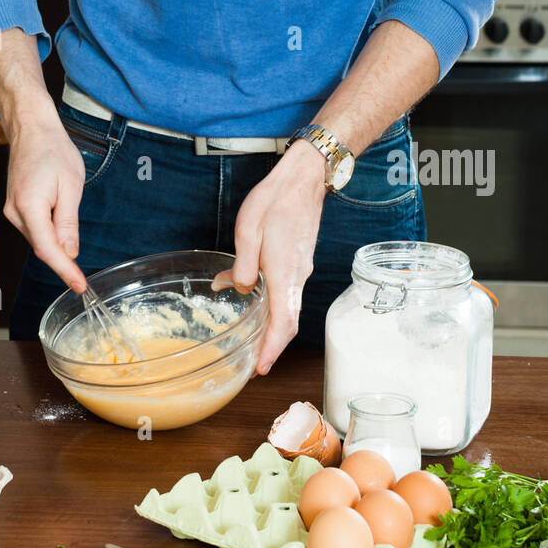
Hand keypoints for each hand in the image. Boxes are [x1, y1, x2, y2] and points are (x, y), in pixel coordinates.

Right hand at [3, 119, 88, 292]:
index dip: (64, 271)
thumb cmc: (52, 150)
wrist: (31, 129)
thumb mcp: (71, 186)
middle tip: (81, 272)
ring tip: (69, 212)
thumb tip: (70, 252)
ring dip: (56, 241)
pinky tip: (59, 217)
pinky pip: (34, 228)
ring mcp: (12, 210)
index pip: (48, 250)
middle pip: (42, 247)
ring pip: (38, 239)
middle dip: (63, 258)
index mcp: (29, 206)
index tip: (79, 285)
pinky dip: (49, 232)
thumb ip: (68, 223)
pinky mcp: (15, 208)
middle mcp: (15, 212)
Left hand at [211, 141, 327, 375]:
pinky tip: (252, 293)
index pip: (283, 324)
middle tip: (256, 363)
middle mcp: (297, 277)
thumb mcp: (247, 233)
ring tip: (253, 337)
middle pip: (289, 322)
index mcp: (284, 274)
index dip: (272, 350)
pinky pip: (288, 290)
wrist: (304, 178)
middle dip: (274, 346)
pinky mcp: (299, 259)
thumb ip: (243, 267)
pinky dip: (274, 302)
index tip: (261, 369)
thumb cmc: (275, 201)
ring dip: (273, 325)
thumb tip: (242, 290)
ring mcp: (301, 268)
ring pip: (288, 306)